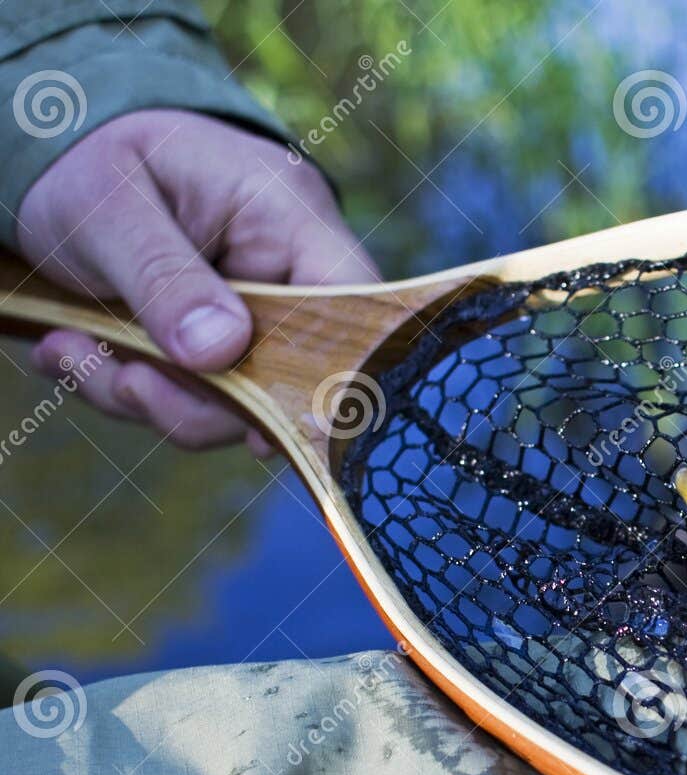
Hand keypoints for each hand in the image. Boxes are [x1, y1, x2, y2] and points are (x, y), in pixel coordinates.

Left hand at [16, 109, 379, 454]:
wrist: (54, 150)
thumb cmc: (89, 156)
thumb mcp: (107, 206)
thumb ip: (164, 277)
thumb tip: (220, 352)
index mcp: (286, 214)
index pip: (349, 299)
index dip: (333, 373)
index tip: (279, 430)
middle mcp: (287, 268)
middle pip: (294, 372)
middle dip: (204, 400)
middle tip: (124, 383)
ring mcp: (255, 311)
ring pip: (238, 398)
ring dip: (152, 396)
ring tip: (68, 352)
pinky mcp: (218, 342)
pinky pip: (197, 394)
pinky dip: (134, 388)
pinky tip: (75, 351)